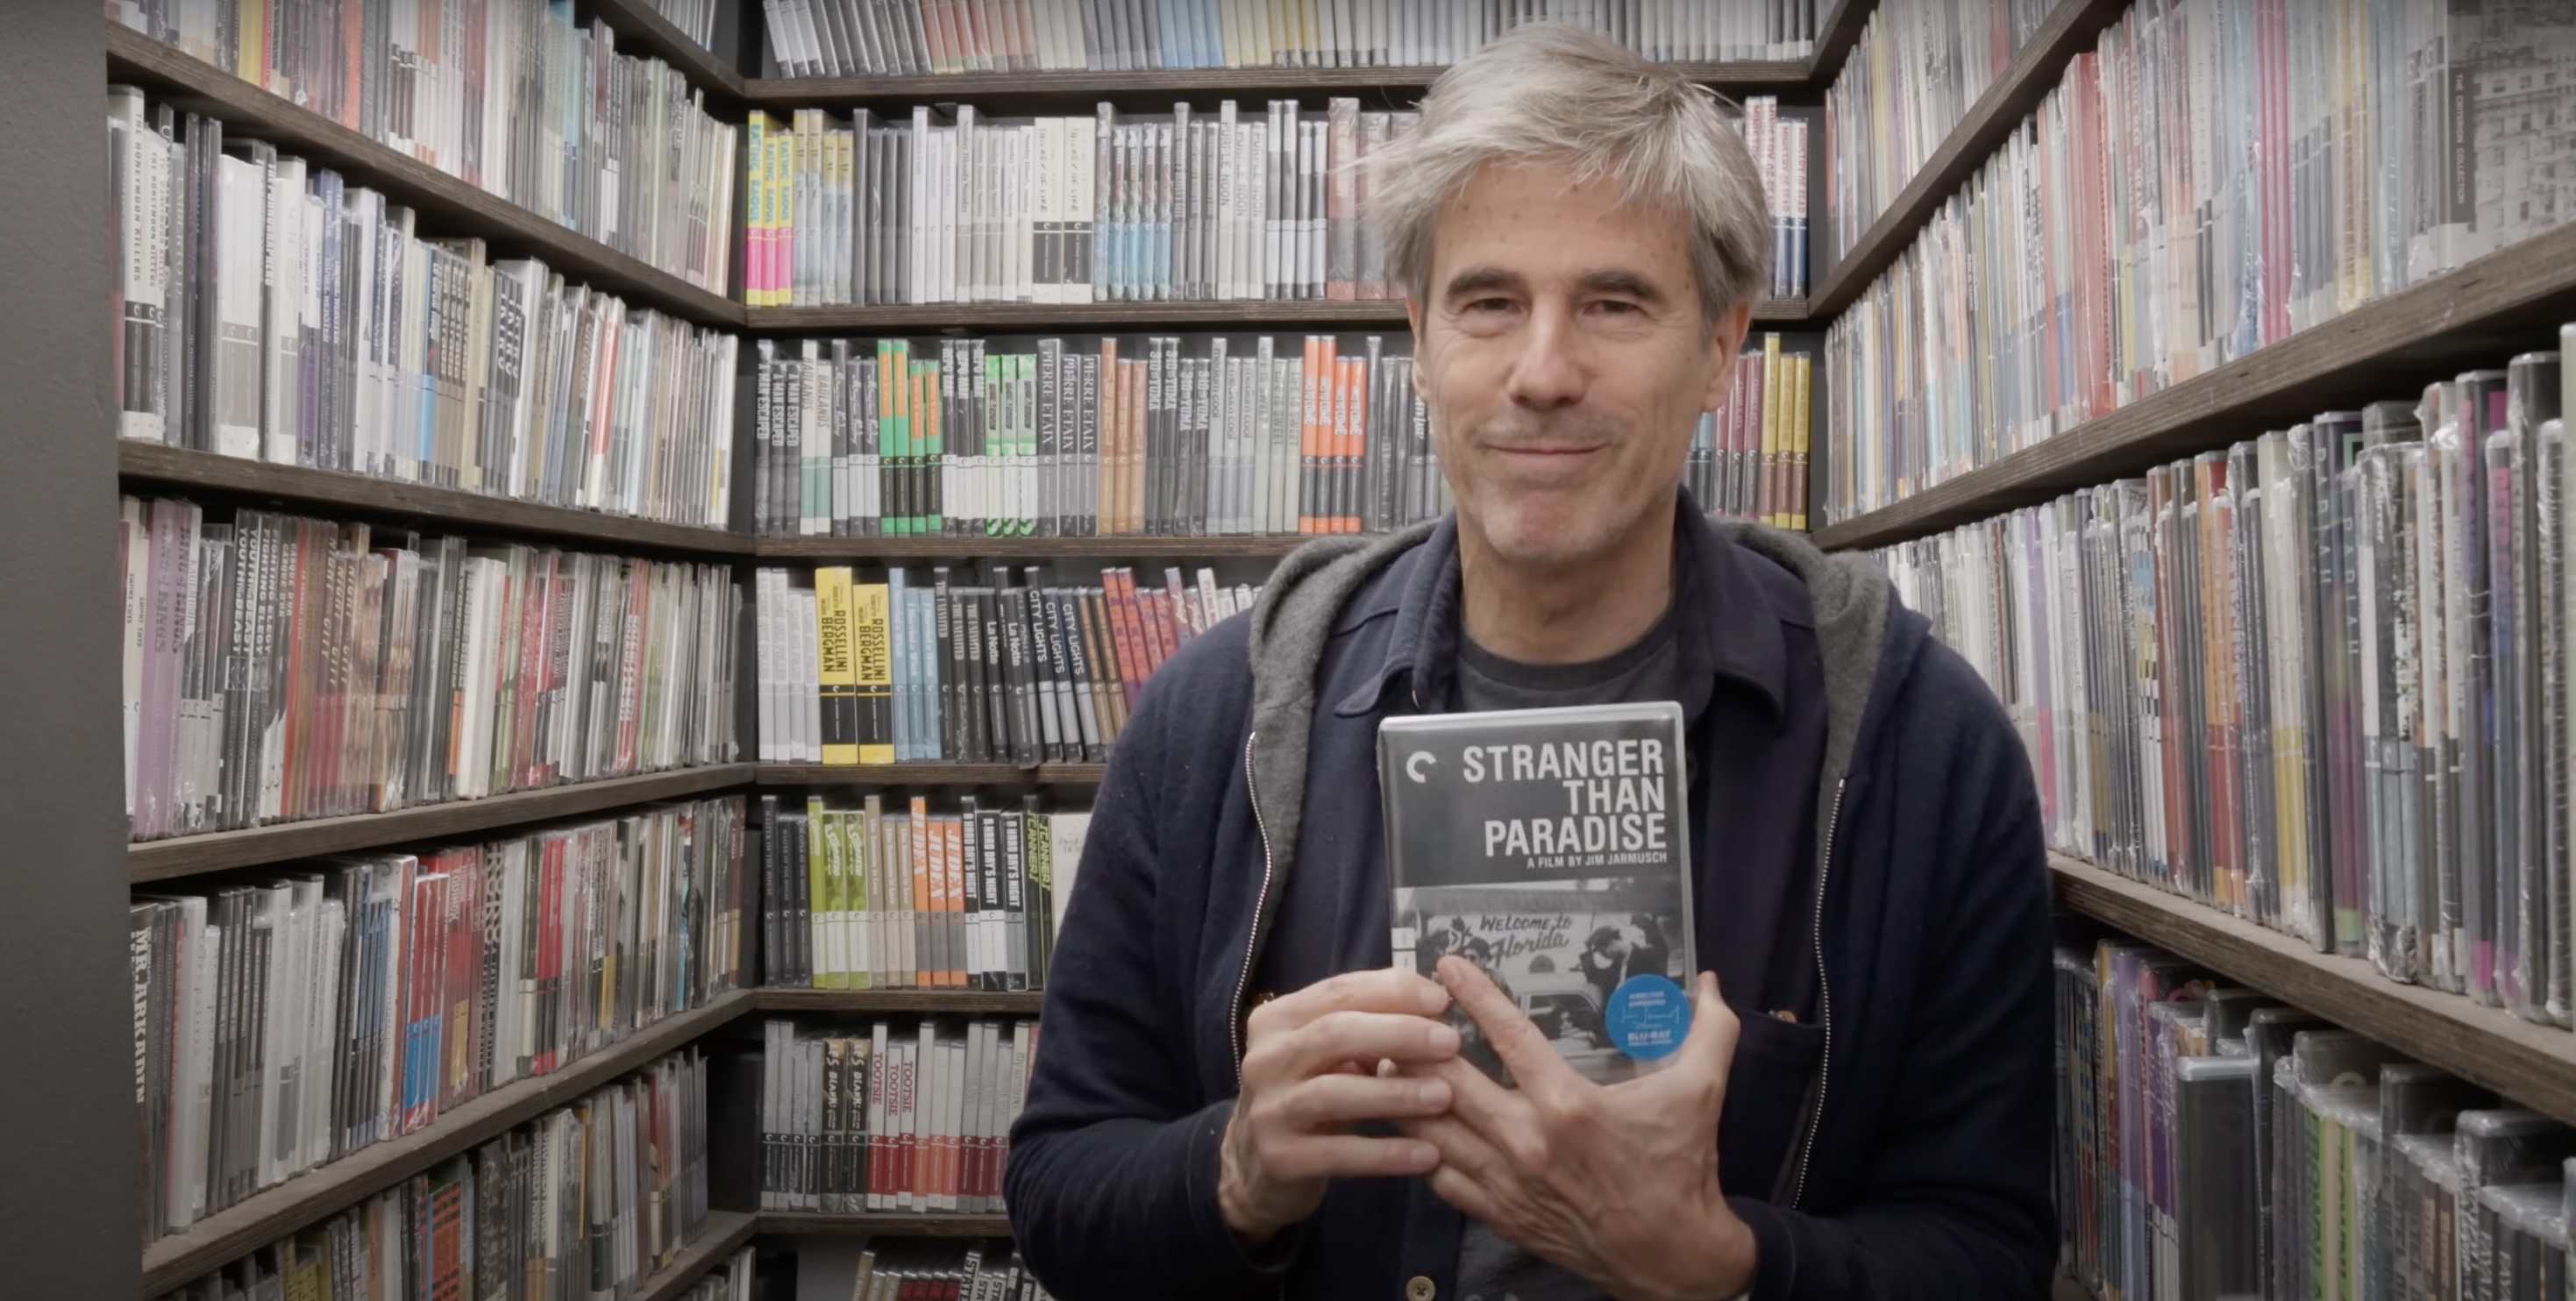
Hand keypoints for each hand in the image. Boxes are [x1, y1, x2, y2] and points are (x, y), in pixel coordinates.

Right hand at [1218, 967, 1462, 1244]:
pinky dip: (1386, 1154)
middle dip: (1399, 1034)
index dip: (1392, 992)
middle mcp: (1265, 1058)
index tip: (1443, 1000)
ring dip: (1395, 1093)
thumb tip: (1434, 998)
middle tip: (1451, 1043)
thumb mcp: (1327, 1052)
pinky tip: (1428, 1156)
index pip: (1337, 991)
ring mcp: (1268, 1110)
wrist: (1258, 1164)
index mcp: (1277, 1019)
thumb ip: (1368, 1021)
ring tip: (1445, 1096)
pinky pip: (1339, 1154)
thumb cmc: (1309, 1093)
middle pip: (1335, 1034)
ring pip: (1335, 1092)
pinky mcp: (1279, 1158)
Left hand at [1407, 956, 1756, 1300]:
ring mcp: (1508, 1182)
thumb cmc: (1683, 1171)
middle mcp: (1528, 1142)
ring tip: (1385, 1061)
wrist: (1674, 1258)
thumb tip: (1712, 981)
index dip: (1474, 995)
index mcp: (1569, 1105)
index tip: (1448, 965)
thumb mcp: (1702, 1094)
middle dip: (1416, 1043)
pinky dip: (1420, 1148)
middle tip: (1398, 1011)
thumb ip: (1709, 1032)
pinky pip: (1441, 1178)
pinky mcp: (1500, 1214)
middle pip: (1450, 1082)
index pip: (1508, 1037)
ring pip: (1433, 1131)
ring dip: (1406, 1094)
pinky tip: (1411, 1125)